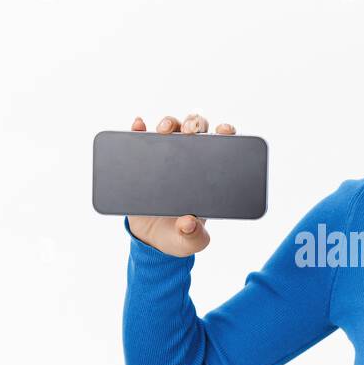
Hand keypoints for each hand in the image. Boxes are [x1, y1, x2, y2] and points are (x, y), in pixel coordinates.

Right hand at [125, 113, 236, 256]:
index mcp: (207, 176)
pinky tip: (139, 125)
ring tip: (164, 129)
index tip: (224, 130)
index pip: (220, 148)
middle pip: (194, 132)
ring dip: (170, 122)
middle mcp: (188, 162)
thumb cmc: (178, 237)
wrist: (150, 241)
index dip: (224, 133)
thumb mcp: (189, 241)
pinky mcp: (142, 162)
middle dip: (195, 123)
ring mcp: (164, 160)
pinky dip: (139, 129)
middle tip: (190, 130)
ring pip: (170, 130)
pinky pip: (141, 140)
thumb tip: (189, 223)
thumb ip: (194, 236)